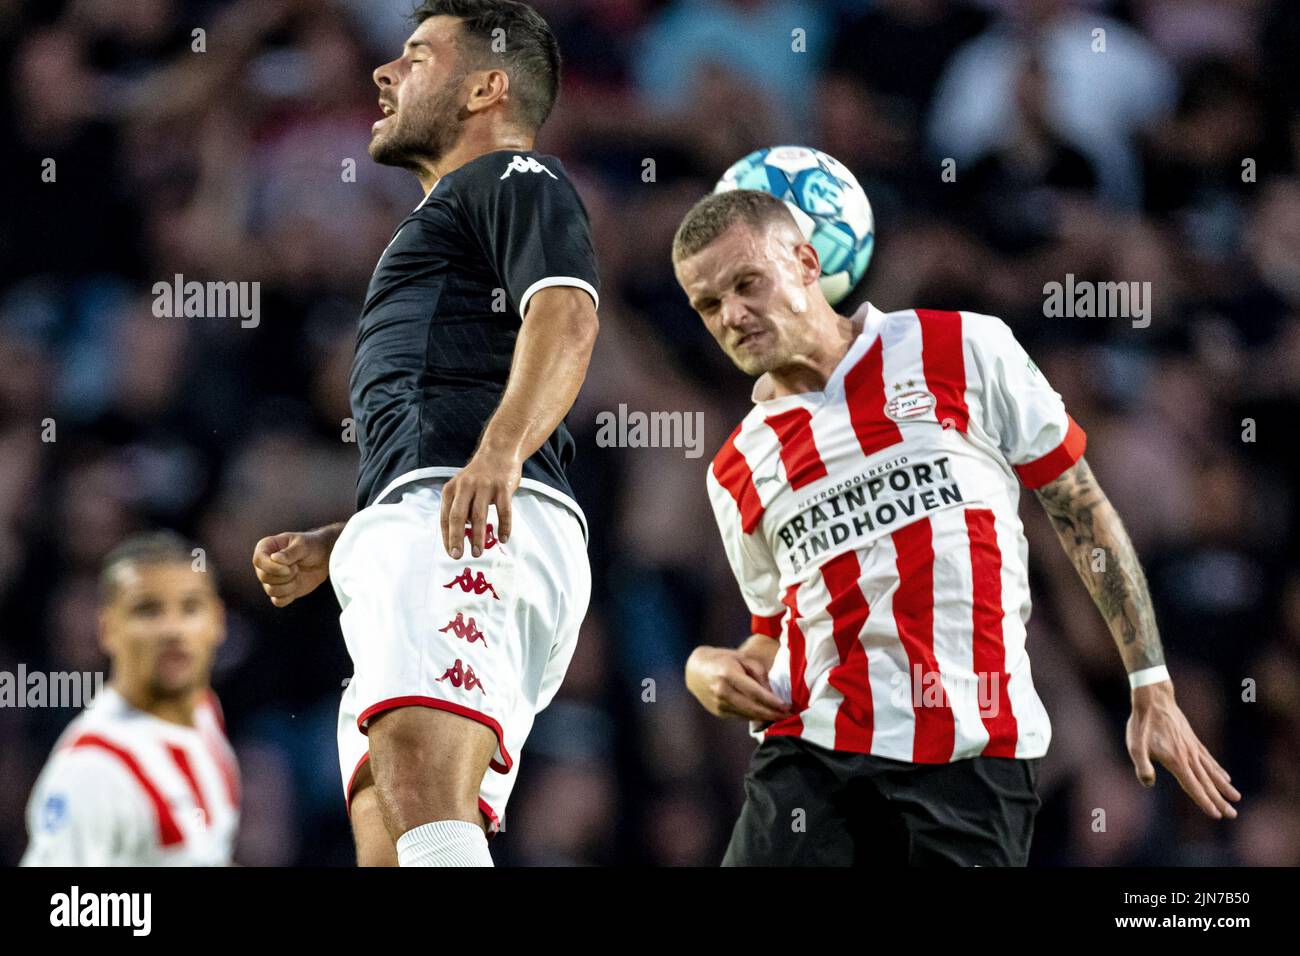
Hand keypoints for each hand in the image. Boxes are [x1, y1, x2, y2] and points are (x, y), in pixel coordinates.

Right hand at [251, 527, 336, 607]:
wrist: (324, 558)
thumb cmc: (312, 546)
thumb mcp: (303, 545)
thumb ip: (290, 552)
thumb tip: (274, 558)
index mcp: (266, 547)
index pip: (258, 560)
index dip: (273, 567)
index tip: (291, 566)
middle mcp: (264, 564)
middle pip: (264, 577)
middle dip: (285, 575)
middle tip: (297, 568)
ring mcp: (271, 579)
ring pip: (271, 590)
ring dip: (289, 585)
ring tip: (298, 574)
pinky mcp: (280, 591)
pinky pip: (278, 601)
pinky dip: (289, 596)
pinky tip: (297, 585)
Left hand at [440, 447, 520, 558]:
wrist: (499, 452)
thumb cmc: (479, 477)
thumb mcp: (463, 488)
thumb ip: (461, 509)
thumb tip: (463, 537)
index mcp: (452, 489)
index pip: (445, 517)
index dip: (447, 536)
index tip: (451, 552)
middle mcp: (466, 486)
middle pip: (457, 516)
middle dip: (456, 538)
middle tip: (457, 556)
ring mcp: (485, 486)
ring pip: (479, 515)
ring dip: (478, 537)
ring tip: (478, 553)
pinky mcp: (503, 487)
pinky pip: (504, 511)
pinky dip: (504, 526)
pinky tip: (504, 539)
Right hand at [685, 645, 790, 721]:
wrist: (695, 669)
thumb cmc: (724, 660)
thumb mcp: (743, 659)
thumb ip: (759, 675)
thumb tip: (772, 695)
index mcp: (728, 675)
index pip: (755, 692)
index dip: (772, 702)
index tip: (787, 706)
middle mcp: (722, 692)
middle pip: (752, 708)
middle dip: (772, 714)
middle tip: (789, 715)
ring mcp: (719, 704)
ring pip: (748, 715)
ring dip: (766, 717)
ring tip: (781, 716)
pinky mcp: (719, 713)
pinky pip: (741, 716)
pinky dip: (754, 716)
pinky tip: (765, 715)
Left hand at [1126, 681, 1240, 818]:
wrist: (1154, 699)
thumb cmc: (1141, 724)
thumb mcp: (1134, 745)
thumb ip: (1142, 765)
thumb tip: (1148, 783)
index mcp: (1176, 760)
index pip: (1193, 786)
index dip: (1204, 801)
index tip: (1216, 815)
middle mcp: (1189, 756)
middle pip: (1206, 782)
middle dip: (1219, 800)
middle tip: (1233, 815)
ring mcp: (1193, 748)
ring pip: (1211, 771)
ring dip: (1223, 786)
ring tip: (1236, 798)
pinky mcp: (1193, 741)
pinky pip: (1209, 759)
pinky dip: (1218, 770)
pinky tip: (1226, 777)